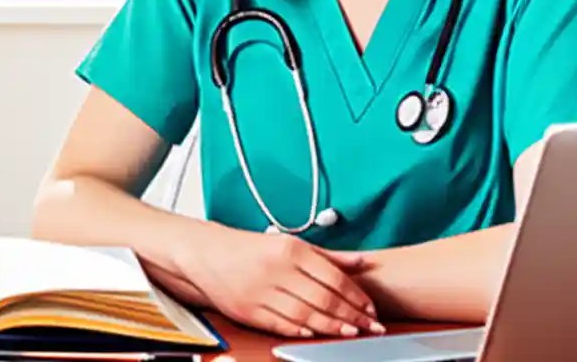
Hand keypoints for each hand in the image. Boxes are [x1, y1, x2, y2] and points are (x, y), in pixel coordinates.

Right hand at [174, 223, 384, 338]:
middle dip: (351, 315)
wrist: (205, 253)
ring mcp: (260, 292)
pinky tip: (317, 333)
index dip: (356, 296)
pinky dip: (301, 331)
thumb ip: (329, 255)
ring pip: (305, 315)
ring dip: (332, 326)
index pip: (333, 277)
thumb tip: (363, 261)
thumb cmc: (248, 248)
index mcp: (289, 250)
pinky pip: (280, 325)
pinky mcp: (247, 311)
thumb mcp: (290, 243)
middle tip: (370, 326)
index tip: (371, 307)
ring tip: (350, 332)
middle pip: (323, 299)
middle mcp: (276, 270)